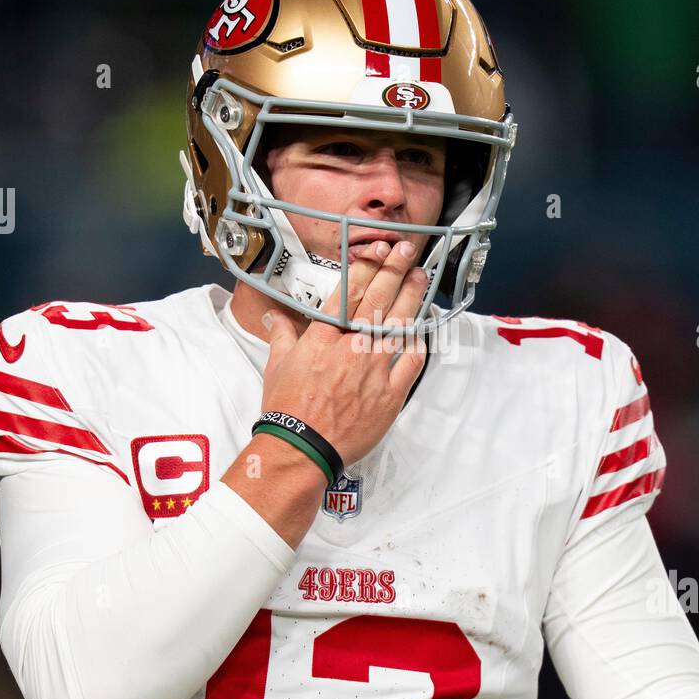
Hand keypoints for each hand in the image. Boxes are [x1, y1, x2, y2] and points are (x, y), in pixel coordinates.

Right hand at [259, 239, 428, 465]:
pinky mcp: (391, 394)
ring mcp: (374, 370)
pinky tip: (421, 331)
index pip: (350, 292)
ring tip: (420, 279)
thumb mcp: (277, 366)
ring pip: (399, 326)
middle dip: (395, 271)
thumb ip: (283, 336)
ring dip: (412, 298)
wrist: (302, 448)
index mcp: (323, 338)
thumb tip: (276, 317)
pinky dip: (417, 344)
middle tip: (407, 252)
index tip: (379, 250)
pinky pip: (411, 363)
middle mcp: (351, 348)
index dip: (368, 266)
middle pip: (379, 301)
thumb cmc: (287, 410)